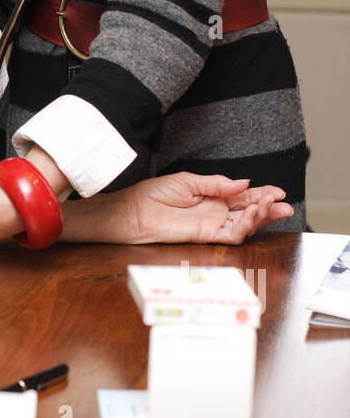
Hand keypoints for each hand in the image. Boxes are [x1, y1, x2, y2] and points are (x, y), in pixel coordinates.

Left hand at [67, 173, 294, 244]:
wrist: (133, 212)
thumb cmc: (153, 195)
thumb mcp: (189, 181)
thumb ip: (217, 183)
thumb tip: (244, 182)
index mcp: (213, 197)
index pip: (243, 197)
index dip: (261, 194)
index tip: (277, 190)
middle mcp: (216, 212)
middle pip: (249, 212)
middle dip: (269, 208)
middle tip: (285, 204)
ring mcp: (212, 225)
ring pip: (245, 225)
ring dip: (261, 216)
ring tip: (272, 206)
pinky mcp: (206, 236)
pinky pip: (232, 234)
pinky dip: (246, 225)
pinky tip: (254, 213)